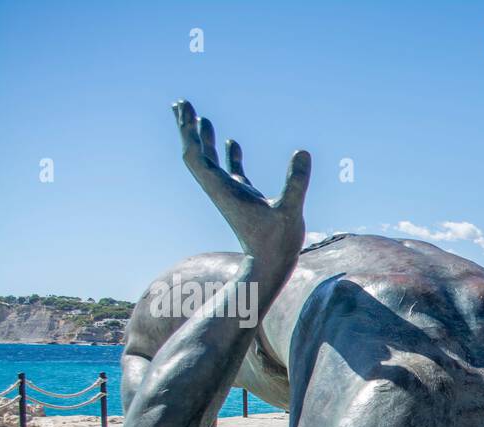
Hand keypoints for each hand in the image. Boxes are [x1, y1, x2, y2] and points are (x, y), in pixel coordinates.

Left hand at [172, 100, 309, 271]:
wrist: (272, 265)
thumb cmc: (278, 242)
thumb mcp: (291, 211)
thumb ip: (296, 182)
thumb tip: (302, 153)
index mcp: (224, 189)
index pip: (196, 156)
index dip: (188, 132)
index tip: (186, 110)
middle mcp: (222, 189)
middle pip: (196, 155)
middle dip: (187, 130)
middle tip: (181, 104)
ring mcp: (232, 193)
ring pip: (211, 162)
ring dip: (202, 140)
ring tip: (198, 117)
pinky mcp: (244, 199)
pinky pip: (230, 172)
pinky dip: (227, 155)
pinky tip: (231, 141)